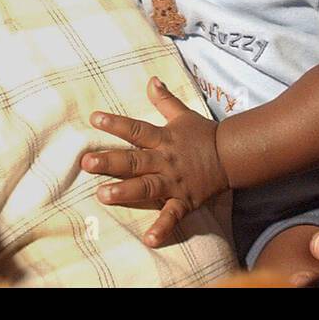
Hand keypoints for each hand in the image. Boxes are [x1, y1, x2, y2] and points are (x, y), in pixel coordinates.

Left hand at [84, 77, 229, 246]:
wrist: (232, 155)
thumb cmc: (203, 135)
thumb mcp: (183, 114)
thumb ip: (164, 100)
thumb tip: (152, 79)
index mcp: (163, 139)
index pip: (135, 129)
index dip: (115, 123)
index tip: (94, 118)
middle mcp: (165, 161)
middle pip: (134, 160)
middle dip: (110, 161)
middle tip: (86, 163)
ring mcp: (174, 182)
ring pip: (147, 187)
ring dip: (126, 192)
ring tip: (103, 195)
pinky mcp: (184, 201)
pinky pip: (172, 216)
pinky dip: (162, 228)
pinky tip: (149, 239)